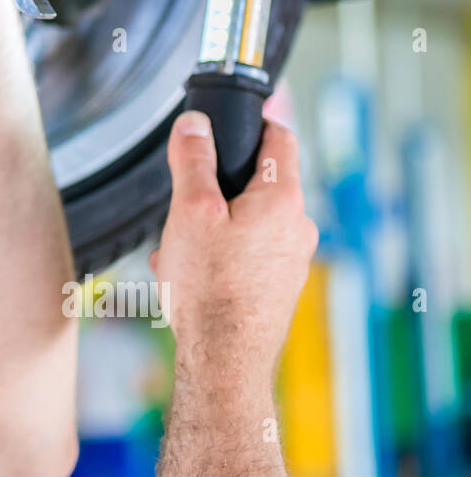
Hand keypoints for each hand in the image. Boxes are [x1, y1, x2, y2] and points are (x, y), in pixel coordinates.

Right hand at [151, 111, 318, 379]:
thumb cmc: (210, 288)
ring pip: (248, 222)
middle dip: (218, 188)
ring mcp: (291, 261)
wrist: (224, 358)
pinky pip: (248, 255)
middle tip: (185, 201)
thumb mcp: (190, 211)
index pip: (280, 138)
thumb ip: (193, 161)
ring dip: (212, 226)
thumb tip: (195, 124)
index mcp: (282, 199)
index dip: (256, 122)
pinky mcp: (278, 288)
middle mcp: (297, 227)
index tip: (237, 118)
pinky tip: (189, 276)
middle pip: (259, 183)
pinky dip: (219, 256)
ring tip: (179, 250)